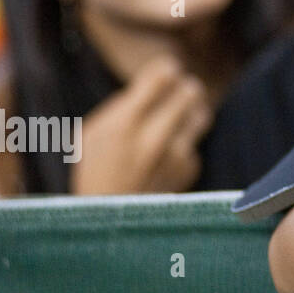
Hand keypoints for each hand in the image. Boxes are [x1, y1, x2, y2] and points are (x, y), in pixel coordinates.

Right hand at [70, 54, 212, 194]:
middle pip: (191, 90)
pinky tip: (164, 159)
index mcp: (124, 124)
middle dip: (184, 87)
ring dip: (190, 113)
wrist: (108, 224)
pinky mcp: (189, 170)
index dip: (166, 69)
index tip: (164, 72)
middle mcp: (155, 138)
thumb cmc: (95, 172)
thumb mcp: (92, 134)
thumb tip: (161, 75)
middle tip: (176, 90)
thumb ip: (126, 104)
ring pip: (201, 115)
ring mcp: (176, 156)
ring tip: (173, 120)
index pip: (164, 74)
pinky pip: (194, 145)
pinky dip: (183, 146)